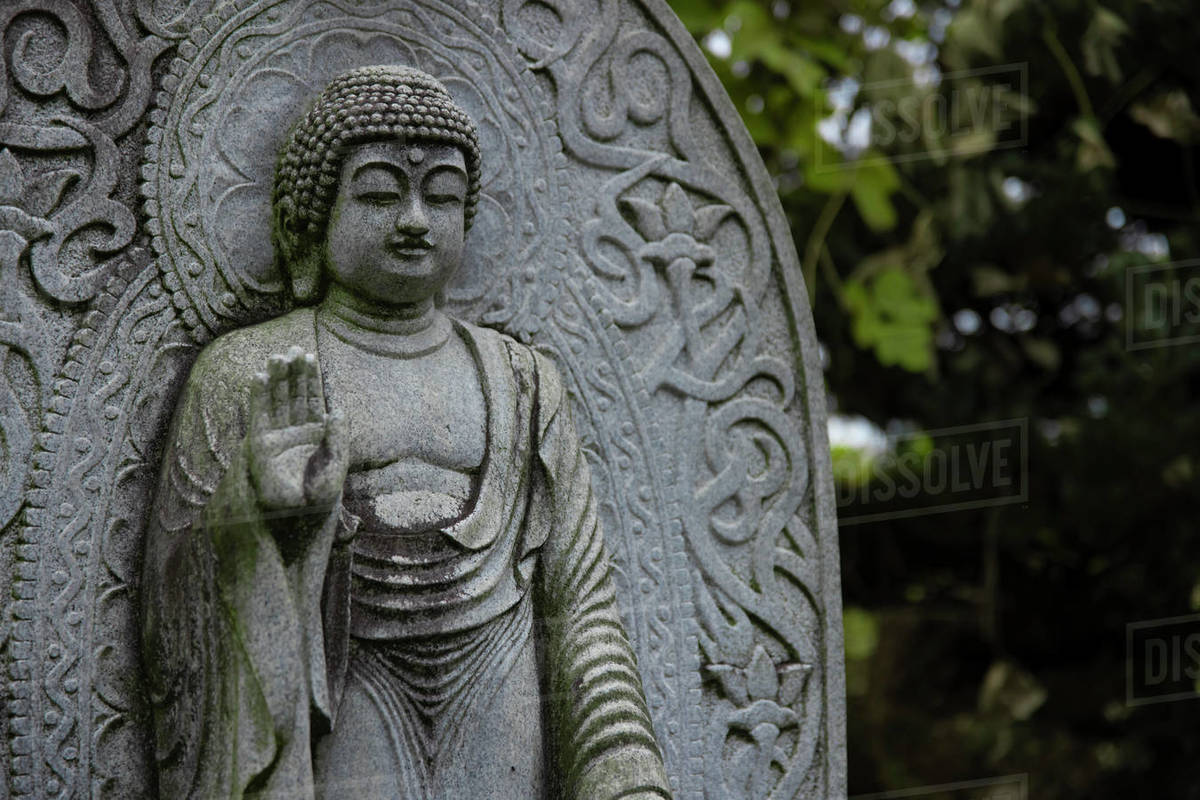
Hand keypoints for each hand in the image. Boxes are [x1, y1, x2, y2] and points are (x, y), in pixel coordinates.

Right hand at [247, 346, 348, 512]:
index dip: (310, 377)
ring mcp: (276, 437)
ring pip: (275, 401)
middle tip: (292, 348)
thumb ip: (338, 439)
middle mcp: (295, 432)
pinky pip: (259, 416)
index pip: (311, 398)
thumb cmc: (319, 497)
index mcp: (315, 434)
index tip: (309, 355)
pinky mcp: (260, 446)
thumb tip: (337, 410)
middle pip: (292, 395)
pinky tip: (259, 378)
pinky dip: (258, 397)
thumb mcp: (336, 468)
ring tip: (276, 357)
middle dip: (293, 372)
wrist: (297, 520)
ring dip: (275, 379)